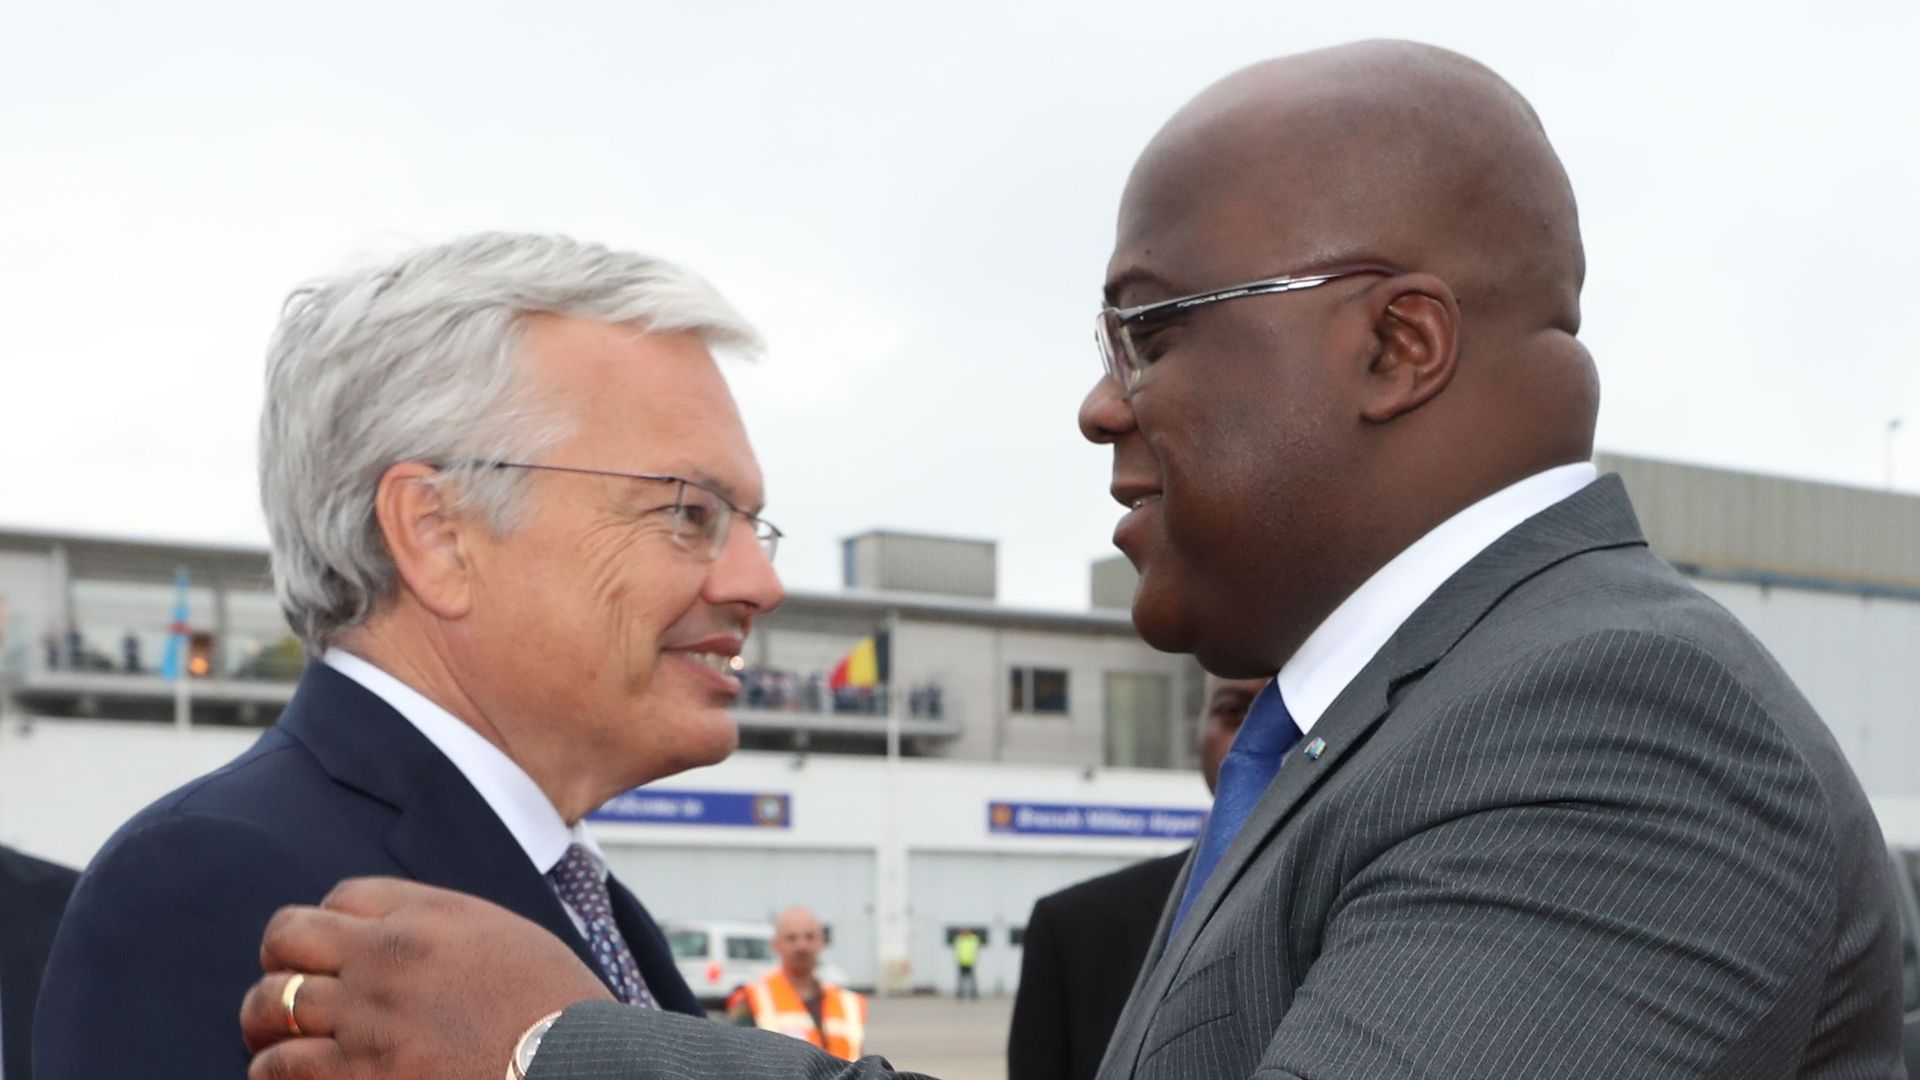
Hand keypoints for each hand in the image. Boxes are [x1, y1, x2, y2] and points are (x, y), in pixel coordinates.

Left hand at [239, 877, 612, 1079]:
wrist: (578, 1065)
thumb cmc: (557, 1012)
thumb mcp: (506, 939)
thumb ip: (443, 930)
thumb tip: (394, 940)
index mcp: (429, 915)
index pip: (339, 899)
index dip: (331, 929)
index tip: (338, 957)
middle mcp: (388, 956)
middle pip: (286, 938)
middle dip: (281, 964)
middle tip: (293, 993)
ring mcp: (367, 1019)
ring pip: (268, 1003)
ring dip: (268, 1023)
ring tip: (282, 1041)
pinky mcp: (358, 1077)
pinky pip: (276, 1067)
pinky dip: (275, 1070)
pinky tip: (299, 1076)